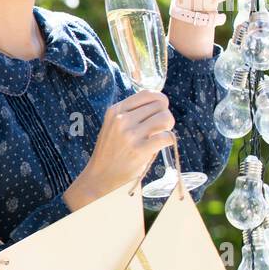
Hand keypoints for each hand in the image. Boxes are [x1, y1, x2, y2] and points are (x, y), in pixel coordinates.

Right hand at [65, 90, 173, 208]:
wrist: (100, 176)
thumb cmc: (111, 150)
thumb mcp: (113, 125)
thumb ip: (131, 113)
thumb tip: (159, 104)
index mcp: (115, 110)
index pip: (147, 94)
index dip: (160, 100)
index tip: (160, 110)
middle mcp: (122, 119)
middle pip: (160, 105)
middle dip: (164, 115)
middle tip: (160, 127)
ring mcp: (130, 135)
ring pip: (165, 118)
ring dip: (168, 127)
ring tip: (161, 135)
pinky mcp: (139, 150)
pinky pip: (166, 137)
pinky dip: (168, 141)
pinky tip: (161, 145)